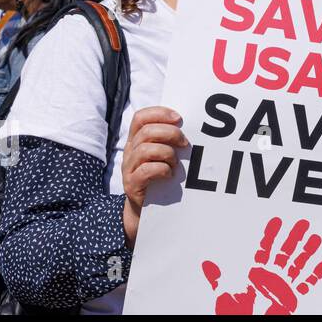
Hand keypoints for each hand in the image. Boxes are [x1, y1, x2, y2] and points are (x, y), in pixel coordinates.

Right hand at [121, 106, 187, 243]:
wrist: (146, 209)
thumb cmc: (160, 176)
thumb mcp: (162, 155)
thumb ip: (169, 140)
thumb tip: (193, 126)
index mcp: (136, 140)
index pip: (140, 117)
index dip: (159, 113)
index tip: (179, 118)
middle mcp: (130, 151)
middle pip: (146, 131)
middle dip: (170, 133)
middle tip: (184, 143)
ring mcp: (128, 168)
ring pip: (146, 150)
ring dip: (167, 154)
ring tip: (176, 163)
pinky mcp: (132, 185)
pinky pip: (146, 170)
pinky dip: (162, 169)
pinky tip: (170, 175)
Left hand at [201, 216, 321, 314]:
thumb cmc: (235, 313)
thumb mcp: (224, 293)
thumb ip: (218, 277)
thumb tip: (206, 263)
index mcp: (257, 272)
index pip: (265, 248)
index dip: (271, 234)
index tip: (277, 220)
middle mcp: (272, 276)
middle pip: (286, 252)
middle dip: (294, 237)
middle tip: (303, 222)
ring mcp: (283, 286)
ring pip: (298, 265)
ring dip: (307, 252)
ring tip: (316, 238)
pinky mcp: (292, 299)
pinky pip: (306, 285)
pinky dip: (315, 275)